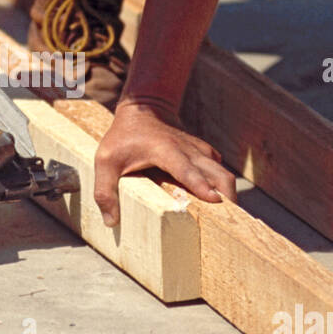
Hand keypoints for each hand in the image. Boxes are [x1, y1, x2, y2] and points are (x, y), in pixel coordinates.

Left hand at [93, 99, 236, 227]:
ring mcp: (198, 150)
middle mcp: (187, 150)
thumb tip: (111, 222)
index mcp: (165, 150)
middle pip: (217, 173)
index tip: (214, 200)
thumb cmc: (122, 137)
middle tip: (228, 223)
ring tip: (226, 219)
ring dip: (227, 193)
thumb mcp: (105, 161)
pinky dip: (221, 185)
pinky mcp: (202, 153)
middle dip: (226, 196)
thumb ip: (104, 191)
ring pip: (222, 172)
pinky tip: (217, 202)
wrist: (142, 110)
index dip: (201, 185)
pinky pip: (218, 169)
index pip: (187, 170)